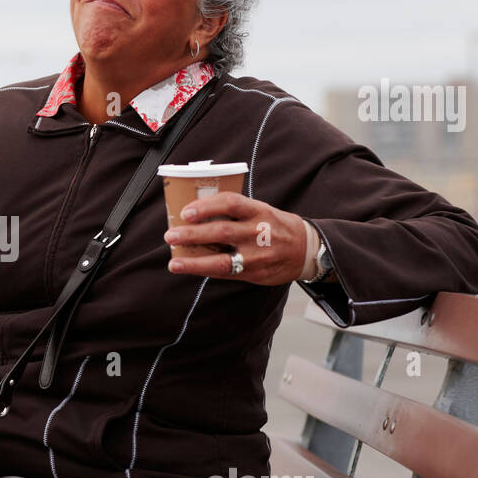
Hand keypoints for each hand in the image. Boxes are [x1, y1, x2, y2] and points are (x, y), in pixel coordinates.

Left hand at [162, 191, 307, 285]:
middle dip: (192, 234)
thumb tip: (196, 213)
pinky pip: (226, 273)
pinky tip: (189, 269)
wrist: (305, 249)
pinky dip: (205, 271)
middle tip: (171, 235)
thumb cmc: (276, 226)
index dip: (206, 207)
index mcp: (258, 210)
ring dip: (193, 261)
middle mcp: (257, 232)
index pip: (230, 203)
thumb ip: (235, 212)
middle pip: (220, 232)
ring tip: (174, 262)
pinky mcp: (254, 273)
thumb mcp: (261, 210)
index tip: (186, 212)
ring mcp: (256, 255)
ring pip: (221, 260)